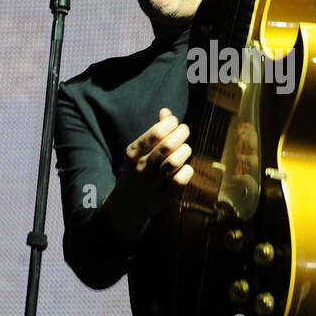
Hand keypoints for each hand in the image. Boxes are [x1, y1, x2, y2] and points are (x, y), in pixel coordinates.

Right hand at [100, 108, 192, 248]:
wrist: (128, 204)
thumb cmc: (137, 169)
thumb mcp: (138, 150)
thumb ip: (153, 131)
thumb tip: (166, 112)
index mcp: (132, 153)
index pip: (155, 133)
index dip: (170, 123)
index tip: (174, 122)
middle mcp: (140, 168)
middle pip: (167, 146)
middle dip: (181, 133)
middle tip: (184, 131)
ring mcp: (152, 184)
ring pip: (174, 162)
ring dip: (185, 151)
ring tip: (185, 148)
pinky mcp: (164, 196)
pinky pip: (180, 180)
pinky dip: (187, 171)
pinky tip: (185, 167)